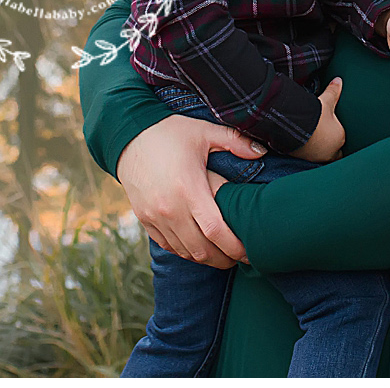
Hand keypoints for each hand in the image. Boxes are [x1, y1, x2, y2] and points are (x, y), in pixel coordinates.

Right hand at [115, 114, 263, 267]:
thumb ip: (235, 141)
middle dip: (224, 259)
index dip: (235, 247)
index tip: (249, 251)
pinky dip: (186, 251)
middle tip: (241, 257)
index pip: (216, 231)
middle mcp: (170, 209)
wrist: (128, 136)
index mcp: (188, 189)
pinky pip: (169, 246)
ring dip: (206, 258)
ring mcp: (155, 217)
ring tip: (223, 254)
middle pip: (202, 250)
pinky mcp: (145, 220)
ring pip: (185, 252)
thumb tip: (262, 152)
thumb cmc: (169, 133)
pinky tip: (199, 247)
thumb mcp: (203, 131)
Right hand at [289, 77, 345, 162]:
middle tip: (323, 138)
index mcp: (339, 138)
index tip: (330, 130)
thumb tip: (338, 81)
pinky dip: (305, 154)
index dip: (337, 135)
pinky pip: (307, 159)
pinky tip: (302, 146)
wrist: (295, 127)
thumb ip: (333, 92)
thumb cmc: (314, 117)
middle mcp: (330, 151)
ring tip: (312, 143)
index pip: (342, 140)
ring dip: (318, 152)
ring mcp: (316, 158)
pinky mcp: (303, 160)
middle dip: (329, 146)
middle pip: (333, 153)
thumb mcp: (326, 101)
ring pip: (321, 157)